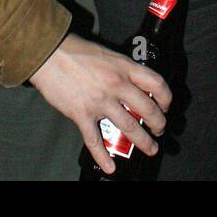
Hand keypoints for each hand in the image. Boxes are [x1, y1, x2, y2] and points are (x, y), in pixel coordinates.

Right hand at [29, 32, 171, 175]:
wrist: (50, 54)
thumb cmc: (77, 51)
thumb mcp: (108, 55)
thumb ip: (122, 69)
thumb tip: (134, 85)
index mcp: (124, 67)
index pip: (156, 83)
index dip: (166, 98)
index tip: (166, 106)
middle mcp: (116, 84)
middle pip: (147, 109)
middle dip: (158, 124)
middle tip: (160, 131)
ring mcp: (100, 101)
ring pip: (129, 127)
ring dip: (143, 142)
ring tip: (150, 148)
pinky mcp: (82, 114)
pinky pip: (96, 140)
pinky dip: (104, 156)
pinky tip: (111, 165)